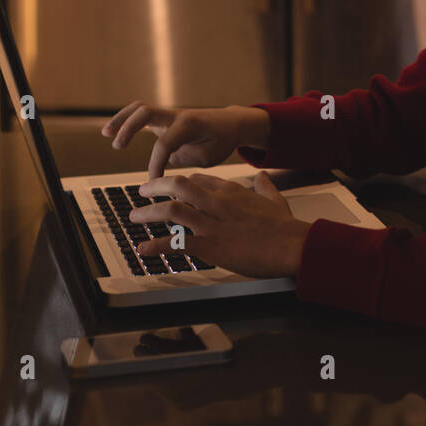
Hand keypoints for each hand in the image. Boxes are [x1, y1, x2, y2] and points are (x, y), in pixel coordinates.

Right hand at [101, 102, 269, 179]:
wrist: (231, 123)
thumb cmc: (222, 140)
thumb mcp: (210, 156)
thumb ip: (187, 160)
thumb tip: (166, 168)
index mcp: (190, 124)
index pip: (165, 143)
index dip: (156, 164)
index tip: (154, 183)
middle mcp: (177, 115)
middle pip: (147, 112)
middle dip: (130, 127)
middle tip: (117, 146)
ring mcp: (169, 115)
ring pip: (141, 109)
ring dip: (122, 119)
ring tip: (106, 134)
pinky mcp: (164, 119)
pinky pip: (142, 115)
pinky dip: (126, 121)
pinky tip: (112, 132)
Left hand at [129, 171, 310, 278]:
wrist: (291, 245)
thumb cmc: (285, 226)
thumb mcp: (275, 199)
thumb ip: (265, 186)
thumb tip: (262, 175)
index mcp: (231, 191)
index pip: (199, 178)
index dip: (180, 181)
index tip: (169, 185)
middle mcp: (217, 202)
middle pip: (179, 185)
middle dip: (156, 185)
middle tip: (142, 190)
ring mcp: (212, 224)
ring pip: (172, 209)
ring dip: (149, 212)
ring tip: (134, 217)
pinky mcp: (210, 246)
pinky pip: (176, 243)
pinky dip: (156, 245)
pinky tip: (143, 249)